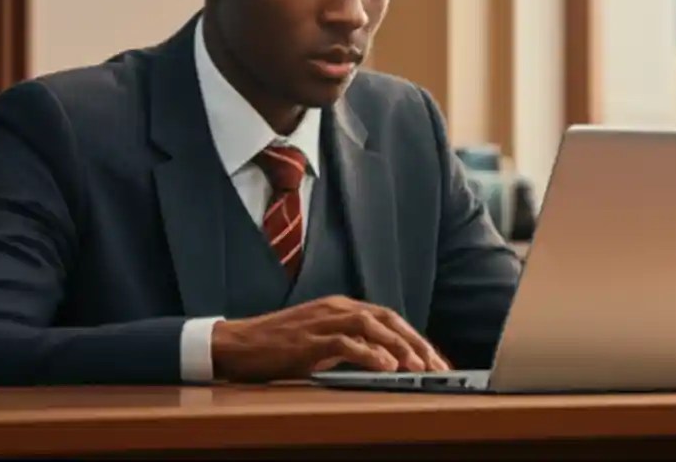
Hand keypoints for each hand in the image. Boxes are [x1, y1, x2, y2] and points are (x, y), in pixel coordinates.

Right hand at [209, 295, 450, 381]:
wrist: (237, 344)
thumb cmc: (278, 346)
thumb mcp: (320, 340)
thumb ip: (349, 344)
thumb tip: (384, 361)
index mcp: (341, 307)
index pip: (389, 317)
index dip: (415, 338)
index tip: (435, 360)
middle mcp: (336, 308)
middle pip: (388, 318)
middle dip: (416, 342)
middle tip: (437, 367)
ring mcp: (322, 321)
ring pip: (371, 325)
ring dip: (399, 346)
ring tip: (418, 367)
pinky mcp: (308, 339)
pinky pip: (345, 343)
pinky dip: (369, 354)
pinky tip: (386, 367)